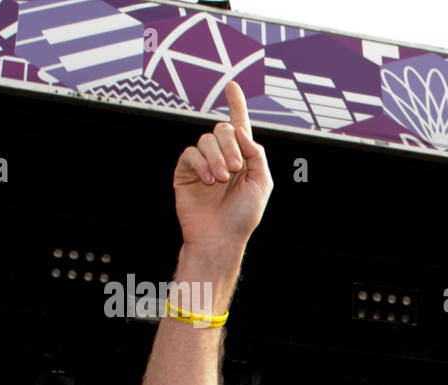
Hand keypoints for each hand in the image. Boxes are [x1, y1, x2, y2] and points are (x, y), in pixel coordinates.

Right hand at [173, 81, 272, 250]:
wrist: (220, 237)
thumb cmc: (243, 215)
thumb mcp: (262, 183)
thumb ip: (256, 154)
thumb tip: (240, 130)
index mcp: (243, 157)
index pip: (239, 125)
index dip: (236, 104)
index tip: (232, 84)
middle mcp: (222, 156)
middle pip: (223, 130)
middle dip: (231, 146)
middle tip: (235, 169)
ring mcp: (203, 163)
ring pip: (206, 140)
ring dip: (217, 157)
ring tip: (222, 179)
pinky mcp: (185, 171)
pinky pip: (190, 154)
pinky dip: (201, 164)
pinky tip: (208, 179)